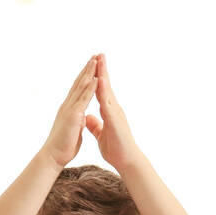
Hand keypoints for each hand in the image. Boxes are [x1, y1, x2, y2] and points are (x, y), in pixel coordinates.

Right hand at [42, 55, 97, 168]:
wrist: (54, 156)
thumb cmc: (63, 146)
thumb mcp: (73, 129)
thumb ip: (77, 121)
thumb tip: (81, 118)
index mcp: (70, 109)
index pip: (78, 89)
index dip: (85, 76)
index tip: (91, 65)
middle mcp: (68, 105)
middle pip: (79, 83)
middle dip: (87, 69)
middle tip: (95, 55)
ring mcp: (70, 109)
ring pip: (81, 87)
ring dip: (89, 73)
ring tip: (96, 60)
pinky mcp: (73, 116)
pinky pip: (83, 99)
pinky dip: (90, 88)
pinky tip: (96, 78)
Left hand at [84, 53, 139, 168]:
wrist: (126, 161)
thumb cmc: (116, 149)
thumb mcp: (101, 133)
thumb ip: (96, 124)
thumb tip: (88, 118)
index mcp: (108, 111)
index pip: (101, 90)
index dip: (97, 77)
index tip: (93, 64)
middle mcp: (113, 109)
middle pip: (106, 86)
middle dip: (102, 69)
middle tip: (99, 53)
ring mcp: (115, 113)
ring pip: (107, 90)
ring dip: (103, 75)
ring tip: (99, 60)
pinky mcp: (115, 120)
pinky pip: (108, 102)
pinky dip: (104, 91)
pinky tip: (100, 81)